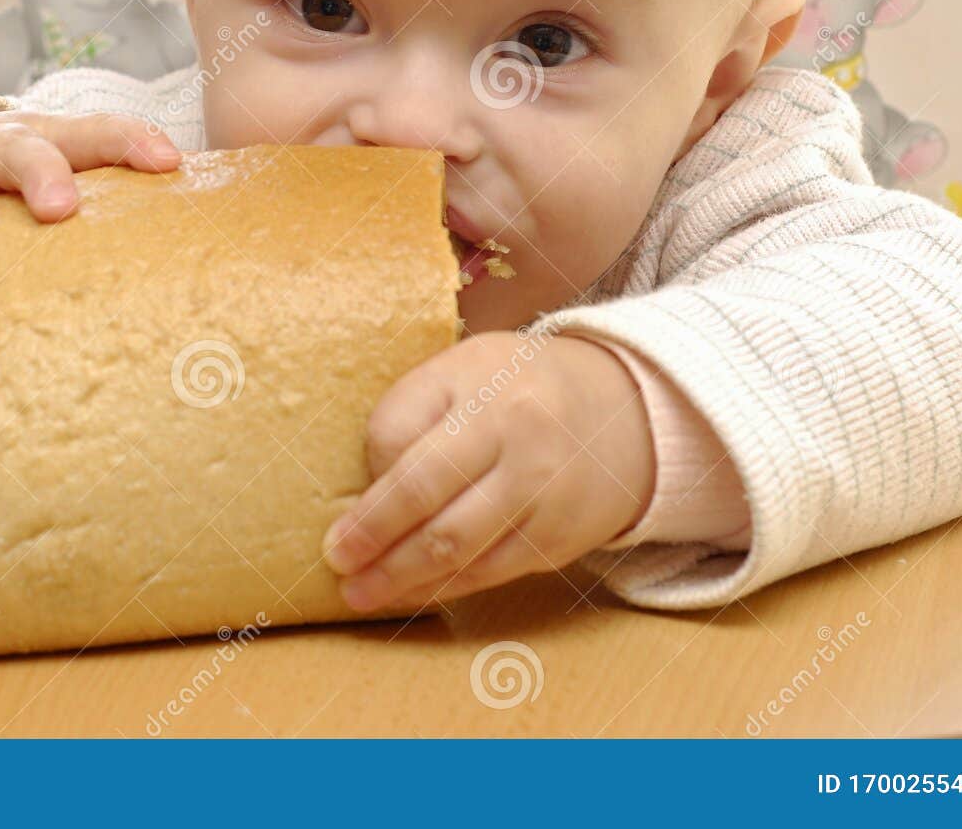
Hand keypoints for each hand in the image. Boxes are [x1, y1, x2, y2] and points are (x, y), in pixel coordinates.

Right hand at [0, 111, 180, 263]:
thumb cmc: (18, 180)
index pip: (101, 133)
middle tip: (59, 211)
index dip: (133, 142)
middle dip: (43, 174)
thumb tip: (195, 249)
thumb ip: (116, 209)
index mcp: (53, 140)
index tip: (168, 163)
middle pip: (24, 146)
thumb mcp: (63, 179)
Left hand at [321, 329, 654, 611]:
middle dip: (375, 542)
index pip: (408, 449)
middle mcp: (522, 445)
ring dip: (401, 578)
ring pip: (459, 550)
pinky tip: (411, 592)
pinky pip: (490, 572)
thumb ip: (412, 411)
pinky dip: (445, 587)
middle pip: (432, 506)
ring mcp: (545, 497)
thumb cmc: (520, 386)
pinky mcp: (560, 540)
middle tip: (337, 564)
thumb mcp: (465, 368)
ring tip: (359, 592)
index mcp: (489, 394)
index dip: (370, 497)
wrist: (625, 411)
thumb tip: (368, 484)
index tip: (336, 527)